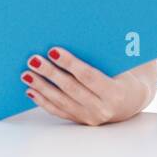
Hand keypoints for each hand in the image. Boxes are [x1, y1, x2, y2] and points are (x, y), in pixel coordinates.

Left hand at [22, 46, 153, 124]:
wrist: (130, 101)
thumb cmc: (123, 75)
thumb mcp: (120, 65)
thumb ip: (101, 55)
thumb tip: (75, 35)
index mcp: (115, 92)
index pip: (88, 76)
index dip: (70, 63)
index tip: (53, 50)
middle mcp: (102, 108)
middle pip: (70, 88)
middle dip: (50, 73)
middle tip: (33, 59)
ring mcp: (90, 117)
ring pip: (61, 101)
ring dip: (41, 86)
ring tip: (26, 74)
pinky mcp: (80, 121)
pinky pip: (58, 111)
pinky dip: (43, 100)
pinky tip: (31, 90)